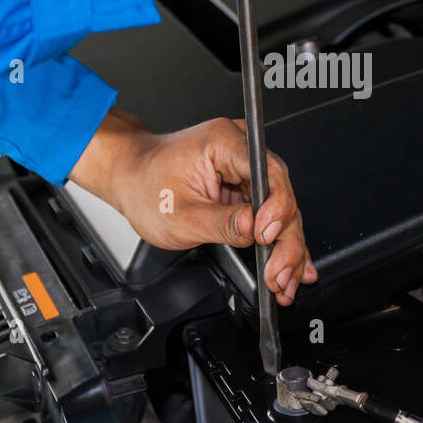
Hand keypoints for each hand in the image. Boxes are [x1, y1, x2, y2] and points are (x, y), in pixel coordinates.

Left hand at [69, 110, 316, 304]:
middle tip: (280, 273)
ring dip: (286, 246)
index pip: (267, 173)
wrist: (131, 178)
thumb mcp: (180, 215)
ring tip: (285, 280)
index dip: (275, 208)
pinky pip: (271, 213)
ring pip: (281, 208)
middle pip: (280, 194)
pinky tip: (291, 265)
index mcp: (224, 142)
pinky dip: (278, 241)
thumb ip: (222, 223)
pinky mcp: (246, 186)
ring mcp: (246, 168)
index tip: (266, 238)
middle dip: (285, 239)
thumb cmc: (145, 186)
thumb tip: (254, 230)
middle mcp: (241, 148)